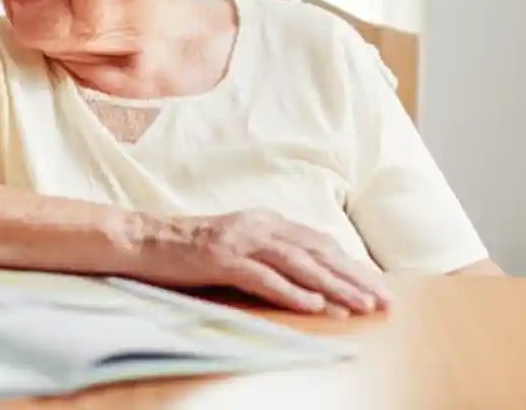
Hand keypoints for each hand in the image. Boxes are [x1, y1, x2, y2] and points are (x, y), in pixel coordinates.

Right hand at [134, 209, 391, 315]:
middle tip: (384, 299)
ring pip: (298, 264)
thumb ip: (268, 252)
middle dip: (354, 277)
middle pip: (317, 252)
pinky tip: (315, 305)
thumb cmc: (187, 248)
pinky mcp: (220, 259)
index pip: (318, 242)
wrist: (141, 240)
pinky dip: (292, 292)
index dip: (351, 263)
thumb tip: (307, 275)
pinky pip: (263, 278)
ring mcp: (239, 241)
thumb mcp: (236, 243)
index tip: (377, 284)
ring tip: (361, 305)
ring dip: (334, 286)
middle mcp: (258, 226)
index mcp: (264, 221)